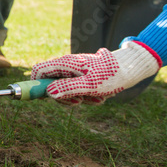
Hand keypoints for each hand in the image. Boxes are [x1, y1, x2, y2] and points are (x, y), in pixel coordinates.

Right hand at [30, 41, 161, 104]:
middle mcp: (67, 66)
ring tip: (95, 98)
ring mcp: (74, 72)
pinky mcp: (82, 77)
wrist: (131, 69)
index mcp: (65, 63)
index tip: (42, 99)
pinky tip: (99, 96)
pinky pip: (76, 91)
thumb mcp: (90, 85)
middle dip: (63, 97)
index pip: (39, 71)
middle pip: (51, 85)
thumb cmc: (111, 75)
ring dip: (77, 98)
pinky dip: (85, 96)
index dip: (35, 85)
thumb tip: (49, 93)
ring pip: (65, 90)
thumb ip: (68, 88)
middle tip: (79, 102)